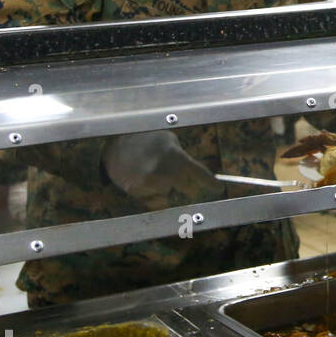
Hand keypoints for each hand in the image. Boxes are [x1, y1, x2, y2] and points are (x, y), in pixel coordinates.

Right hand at [101, 131, 224, 209]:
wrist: (116, 142)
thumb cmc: (147, 138)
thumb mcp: (169, 141)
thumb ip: (183, 158)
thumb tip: (197, 174)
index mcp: (176, 157)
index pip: (200, 174)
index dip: (211, 183)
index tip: (219, 188)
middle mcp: (165, 171)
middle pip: (186, 190)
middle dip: (185, 186)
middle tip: (177, 177)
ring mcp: (149, 182)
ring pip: (167, 194)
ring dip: (164, 187)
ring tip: (152, 171)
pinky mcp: (135, 190)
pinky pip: (151, 197)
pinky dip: (150, 190)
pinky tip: (142, 177)